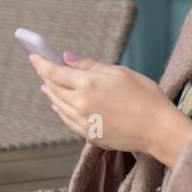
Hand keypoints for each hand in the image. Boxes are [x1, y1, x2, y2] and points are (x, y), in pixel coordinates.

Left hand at [29, 52, 191, 166]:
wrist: (158, 129)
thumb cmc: (145, 96)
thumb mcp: (120, 72)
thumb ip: (90, 66)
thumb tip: (66, 58)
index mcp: (87, 84)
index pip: (54, 72)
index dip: (41, 63)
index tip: (34, 56)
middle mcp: (80, 104)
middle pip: (54, 89)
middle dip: (45, 77)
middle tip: (41, 68)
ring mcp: (83, 122)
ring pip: (58, 106)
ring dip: (51, 94)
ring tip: (47, 86)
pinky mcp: (89, 135)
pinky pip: (67, 120)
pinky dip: (60, 111)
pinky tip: (59, 106)